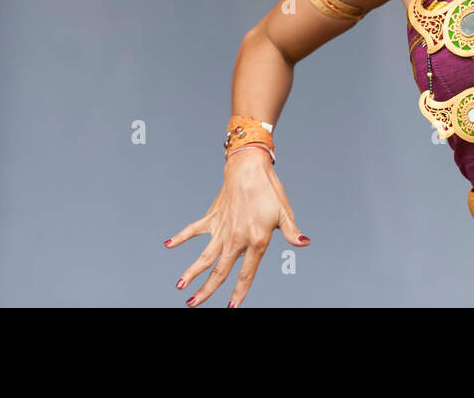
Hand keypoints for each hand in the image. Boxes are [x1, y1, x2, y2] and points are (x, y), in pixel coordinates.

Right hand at [165, 148, 310, 306]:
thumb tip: (304, 243)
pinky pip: (194, 229)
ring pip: (204, 256)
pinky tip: (169, 244)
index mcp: (256, 240)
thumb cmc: (268, 189)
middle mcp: (236, 238)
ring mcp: (222, 228)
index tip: (231, 307)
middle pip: (220, 270)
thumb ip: (292, 232)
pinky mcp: (212, 217)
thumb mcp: (284, 212)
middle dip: (207, 290)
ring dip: (191, 271)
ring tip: (181, 286)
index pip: (247, 273)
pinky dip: (181, 237)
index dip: (239, 292)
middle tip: (193, 304)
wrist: (249, 167)